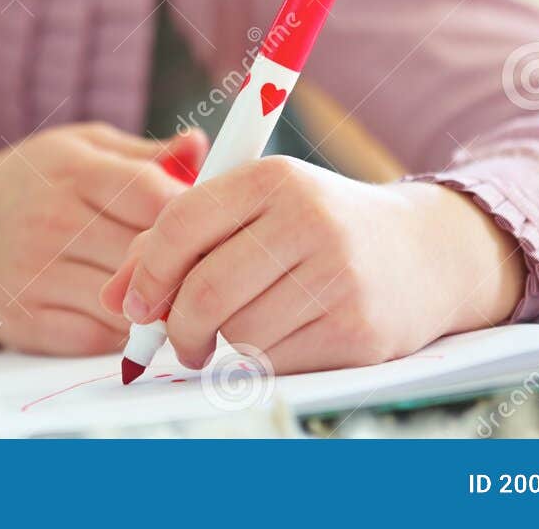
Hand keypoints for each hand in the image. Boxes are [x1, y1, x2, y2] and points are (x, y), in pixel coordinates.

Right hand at [0, 123, 208, 355]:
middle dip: (182, 265)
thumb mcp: (78, 150)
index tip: (210, 225)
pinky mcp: (24, 319)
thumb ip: (143, 155)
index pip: (151, 193)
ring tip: (173, 296)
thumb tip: (202, 146)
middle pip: (144, 252)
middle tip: (204, 270)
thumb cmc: (28, 185)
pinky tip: (130, 317)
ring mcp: (34, 273)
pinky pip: (97, 337)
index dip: (191, 214)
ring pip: (126, 301)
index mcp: (71, 170)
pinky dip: (122, 333)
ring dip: (156, 304)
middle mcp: (51, 220)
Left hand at [98, 156, 525, 372]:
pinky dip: (263, 360)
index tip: (134, 305)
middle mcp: (307, 219)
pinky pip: (275, 361)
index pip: (180, 224)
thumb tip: (113, 299)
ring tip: (243, 328)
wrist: (425, 253)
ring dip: (224, 344)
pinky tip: (284, 336)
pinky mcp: (358, 329)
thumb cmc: (317, 229)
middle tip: (178, 339)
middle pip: (204, 290)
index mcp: (272, 178)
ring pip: (238, 332)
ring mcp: (338, 275)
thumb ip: (181, 241)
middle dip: (176, 328)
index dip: (146, 273)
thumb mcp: (257, 210)